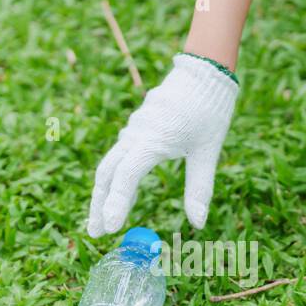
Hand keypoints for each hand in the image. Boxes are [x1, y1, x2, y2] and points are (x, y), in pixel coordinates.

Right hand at [87, 53, 238, 236]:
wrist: (204, 72)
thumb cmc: (209, 111)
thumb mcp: (208, 151)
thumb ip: (200, 188)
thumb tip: (199, 224)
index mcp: (153, 140)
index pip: (126, 176)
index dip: (116, 203)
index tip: (110, 229)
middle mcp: (136, 134)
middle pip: (107, 173)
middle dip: (98, 204)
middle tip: (96, 233)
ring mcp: (133, 128)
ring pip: (110, 164)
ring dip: (104, 192)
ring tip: (101, 220)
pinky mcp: (136, 126)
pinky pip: (119, 154)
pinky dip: (115, 176)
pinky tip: (119, 194)